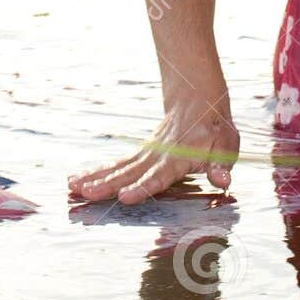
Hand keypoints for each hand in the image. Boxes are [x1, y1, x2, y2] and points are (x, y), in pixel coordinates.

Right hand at [68, 95, 238, 204]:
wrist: (199, 102)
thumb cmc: (216, 129)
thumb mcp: (226, 144)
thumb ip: (221, 163)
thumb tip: (222, 180)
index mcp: (178, 158)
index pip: (158, 176)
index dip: (143, 187)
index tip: (125, 197)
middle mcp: (156, 157)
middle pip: (129, 172)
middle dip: (107, 184)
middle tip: (87, 193)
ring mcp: (145, 154)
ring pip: (117, 167)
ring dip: (95, 177)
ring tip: (72, 186)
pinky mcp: (139, 155)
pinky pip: (115, 164)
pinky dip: (95, 171)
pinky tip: (76, 180)